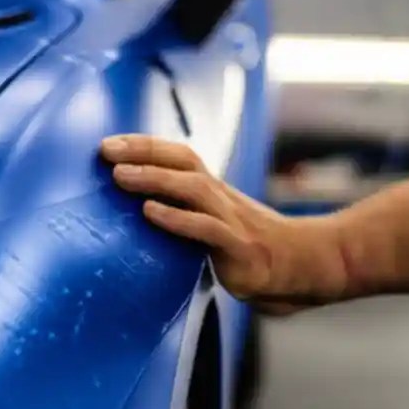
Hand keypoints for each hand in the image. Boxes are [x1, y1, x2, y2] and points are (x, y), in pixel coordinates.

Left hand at [100, 134, 352, 312]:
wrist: (302, 266)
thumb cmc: (248, 246)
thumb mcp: (212, 223)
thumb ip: (182, 212)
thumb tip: (136, 209)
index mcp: (213, 189)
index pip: (179, 155)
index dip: (146, 145)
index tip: (110, 143)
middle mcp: (220, 197)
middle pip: (182, 162)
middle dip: (143, 152)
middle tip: (106, 150)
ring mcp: (230, 220)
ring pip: (192, 189)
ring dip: (155, 180)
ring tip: (121, 177)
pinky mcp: (237, 248)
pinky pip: (206, 229)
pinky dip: (177, 219)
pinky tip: (150, 213)